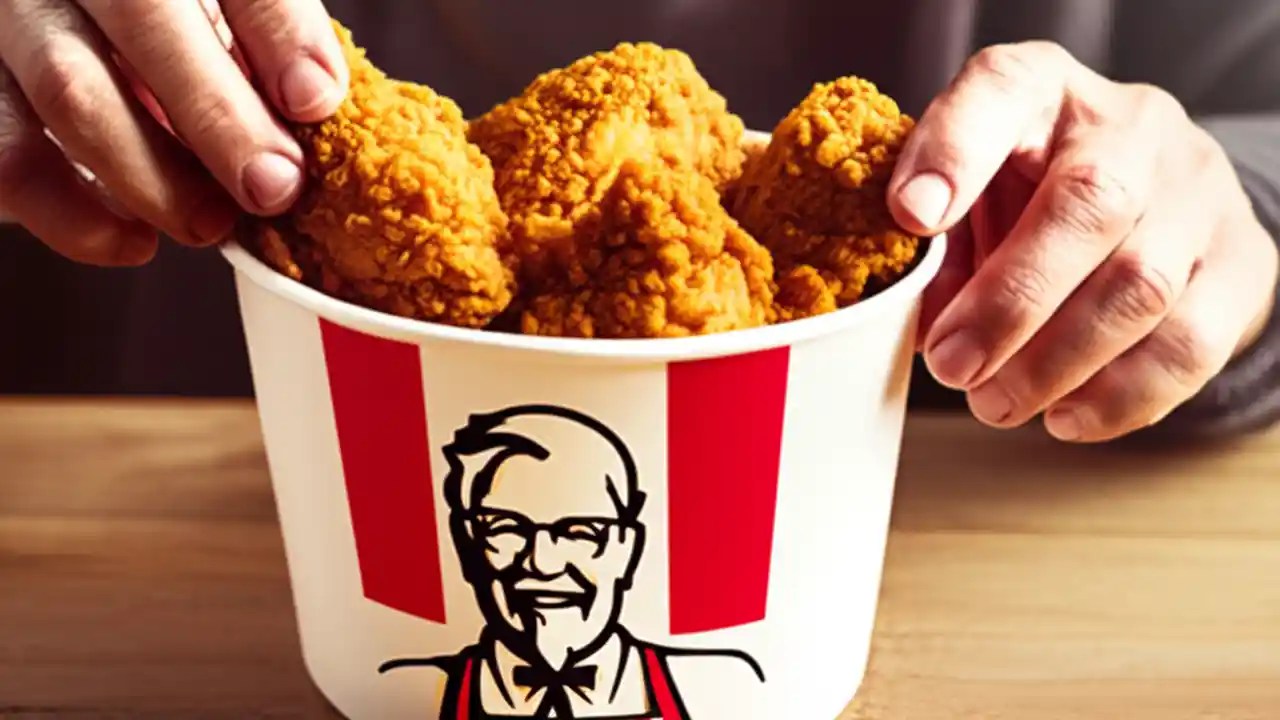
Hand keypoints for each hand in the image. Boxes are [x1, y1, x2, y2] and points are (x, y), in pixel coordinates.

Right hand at [0, 0, 348, 264]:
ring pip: (71, 87)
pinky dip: (72, 212)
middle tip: (273, 187)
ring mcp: (10, 18)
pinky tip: (133, 241)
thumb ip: (258, 50)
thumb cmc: (166, 40)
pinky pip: (10, 154)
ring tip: (213, 224)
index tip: (315, 101)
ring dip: (154, 173)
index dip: (277, 29)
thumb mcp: (214, 28)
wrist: (71, 39)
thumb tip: (312, 108)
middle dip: (218, 114)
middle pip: (144, 14)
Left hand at [889, 42, 1279, 442]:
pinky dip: (1120, 397)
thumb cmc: (1031, 194)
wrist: (1154, 197)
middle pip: (1090, 203)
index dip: (953, 152)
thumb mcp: (970, 192)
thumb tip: (920, 328)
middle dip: (1010, 302)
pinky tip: (1065, 418)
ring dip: (1056, 363)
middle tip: (952, 366)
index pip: (1004, 89)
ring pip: (1142, 284)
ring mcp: (1196, 195)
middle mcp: (1131, 128)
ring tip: (995, 403)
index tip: (910, 216)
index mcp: (1042, 91)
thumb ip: (938, 243)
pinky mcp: (1239, 265)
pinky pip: (1190, 344)